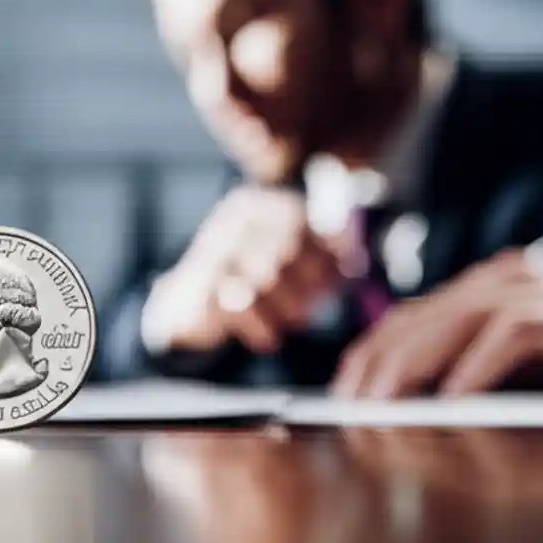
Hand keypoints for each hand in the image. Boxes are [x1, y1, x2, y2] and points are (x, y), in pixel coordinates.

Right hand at [142, 186, 344, 354]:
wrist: (185, 310)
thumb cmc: (246, 283)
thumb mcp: (283, 260)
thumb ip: (320, 252)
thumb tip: (357, 257)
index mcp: (255, 205)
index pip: (303, 220)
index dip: (329, 251)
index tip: (340, 277)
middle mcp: (231, 221)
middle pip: (288, 246)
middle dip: (309, 283)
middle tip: (310, 308)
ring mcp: (212, 252)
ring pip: (268, 277)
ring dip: (289, 309)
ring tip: (289, 322)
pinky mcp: (200, 288)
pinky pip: (245, 308)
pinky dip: (264, 330)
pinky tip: (266, 338)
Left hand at [333, 250, 542, 397]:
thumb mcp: (530, 382)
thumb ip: (478, 381)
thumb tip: (416, 407)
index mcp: (495, 293)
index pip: (410, 316)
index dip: (368, 352)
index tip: (340, 394)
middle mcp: (516, 283)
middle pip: (421, 314)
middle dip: (377, 362)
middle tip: (348, 407)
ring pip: (457, 319)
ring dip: (412, 364)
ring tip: (381, 407)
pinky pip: (514, 332)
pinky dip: (478, 365)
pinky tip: (453, 401)